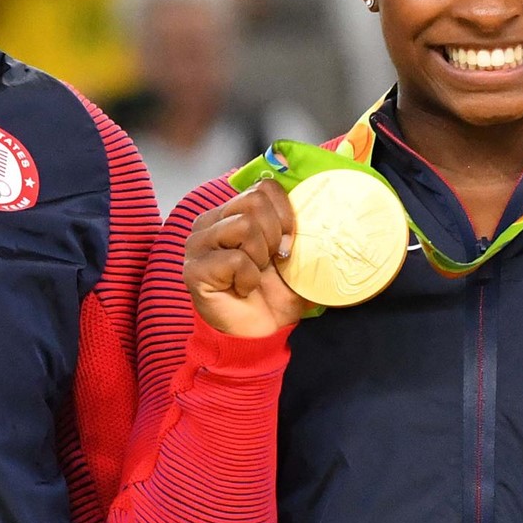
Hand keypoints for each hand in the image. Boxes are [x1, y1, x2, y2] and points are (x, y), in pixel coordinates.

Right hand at [183, 178, 309, 338]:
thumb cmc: (273, 294)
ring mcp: (197, 245)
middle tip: (268, 263)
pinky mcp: (194, 270)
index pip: (263, 187)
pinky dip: (249, 279)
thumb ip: (300, 227)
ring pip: (245, 225)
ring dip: (260, 257)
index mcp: (231, 213)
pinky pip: (236, 259)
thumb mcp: (293, 255)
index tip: (287, 244)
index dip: (285, 214)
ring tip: (253, 275)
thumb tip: (328, 208)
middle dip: (273, 236)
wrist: (260, 334)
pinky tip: (241, 290)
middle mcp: (208, 223)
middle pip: (254, 201)